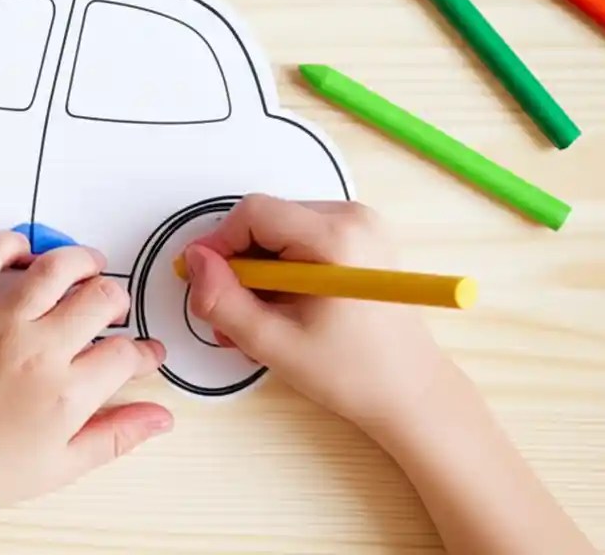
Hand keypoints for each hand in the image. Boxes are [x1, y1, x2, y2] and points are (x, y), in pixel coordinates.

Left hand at [0, 231, 170, 527]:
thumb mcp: (62, 466)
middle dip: (118, 301)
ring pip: (55, 268)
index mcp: (67, 393)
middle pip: (101, 299)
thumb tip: (161, 417)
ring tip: (88, 266)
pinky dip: (8, 244)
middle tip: (113, 311)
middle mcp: (37, 351)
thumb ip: (117, 436)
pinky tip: (25, 251)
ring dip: (82, 260)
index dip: (144, 353)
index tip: (144, 354)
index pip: (125, 354)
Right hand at [183, 195, 446, 437]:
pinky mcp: (360, 238)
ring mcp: (360, 225)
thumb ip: (223, 301)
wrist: (411, 392)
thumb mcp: (273, 343)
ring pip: (277, 232)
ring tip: (260, 320)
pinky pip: (299, 240)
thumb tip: (193, 262)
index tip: (206, 283)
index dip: (219, 245)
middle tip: (232, 315)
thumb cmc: (353, 373)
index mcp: (337, 237)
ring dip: (257, 273)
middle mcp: (353, 218)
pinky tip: (283, 309)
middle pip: (265, 221)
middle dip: (239, 265)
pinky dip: (280, 271)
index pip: (253, 213)